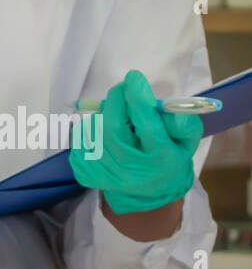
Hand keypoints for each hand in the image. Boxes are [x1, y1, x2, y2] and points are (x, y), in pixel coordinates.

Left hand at [69, 69, 200, 213]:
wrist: (149, 190)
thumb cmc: (169, 155)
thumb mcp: (187, 140)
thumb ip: (184, 122)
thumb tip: (167, 105)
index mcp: (160, 159)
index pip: (147, 127)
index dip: (138, 100)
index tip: (133, 78)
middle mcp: (130, 169)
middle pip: (112, 129)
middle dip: (115, 101)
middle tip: (123, 89)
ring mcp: (105, 173)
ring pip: (93, 131)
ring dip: (104, 116)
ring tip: (119, 119)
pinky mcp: (87, 174)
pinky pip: (80, 140)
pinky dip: (91, 130)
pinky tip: (106, 135)